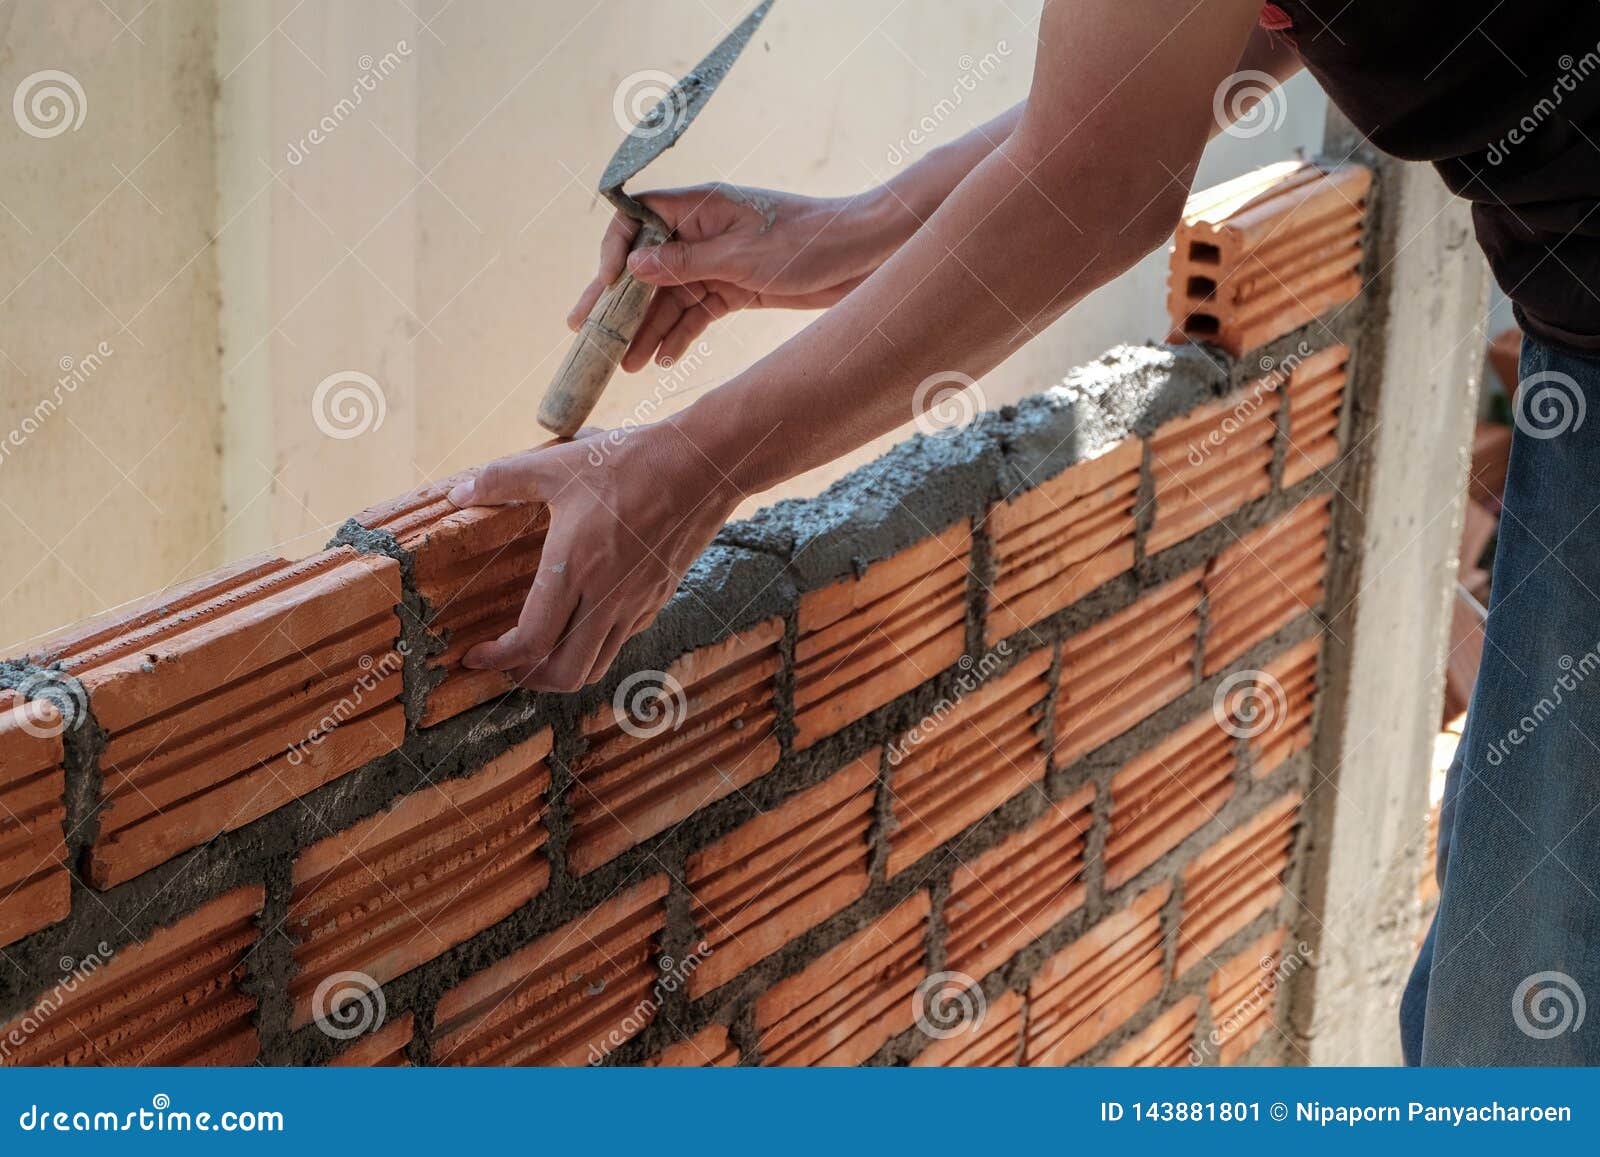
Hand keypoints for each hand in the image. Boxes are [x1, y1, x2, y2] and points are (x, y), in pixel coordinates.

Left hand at [448, 423, 739, 691]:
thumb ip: (502, 479)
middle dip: (529, 679)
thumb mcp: (557, 465)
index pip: (531, 641)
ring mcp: (637, 602)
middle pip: (565, 673)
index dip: (498, 659)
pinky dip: (593, 645)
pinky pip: (621, 639)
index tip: (474, 657)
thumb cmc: (630, 462)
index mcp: (575, 568)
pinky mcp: (658, 597)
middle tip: (506, 664)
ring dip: (562, 669)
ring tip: (539, 653)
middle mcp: (607, 596)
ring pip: (596, 664)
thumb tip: (456, 493)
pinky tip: (582, 621)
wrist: (704, 464)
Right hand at [567, 183, 909, 371]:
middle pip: (646, 266)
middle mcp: (703, 232)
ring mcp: (719, 262)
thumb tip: (632, 268)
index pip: (637, 221)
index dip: (615, 252)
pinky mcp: (737, 289)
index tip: (608, 287)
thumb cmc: (812, 242)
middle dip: (618, 302)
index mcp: (701, 206)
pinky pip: (698, 314)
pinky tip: (661, 361)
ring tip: (624, 364)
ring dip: (647, 329)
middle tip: (585, 333)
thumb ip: (686, 264)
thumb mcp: (743, 256)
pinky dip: (680, 336)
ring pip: (670, 297)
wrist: (866, 256)